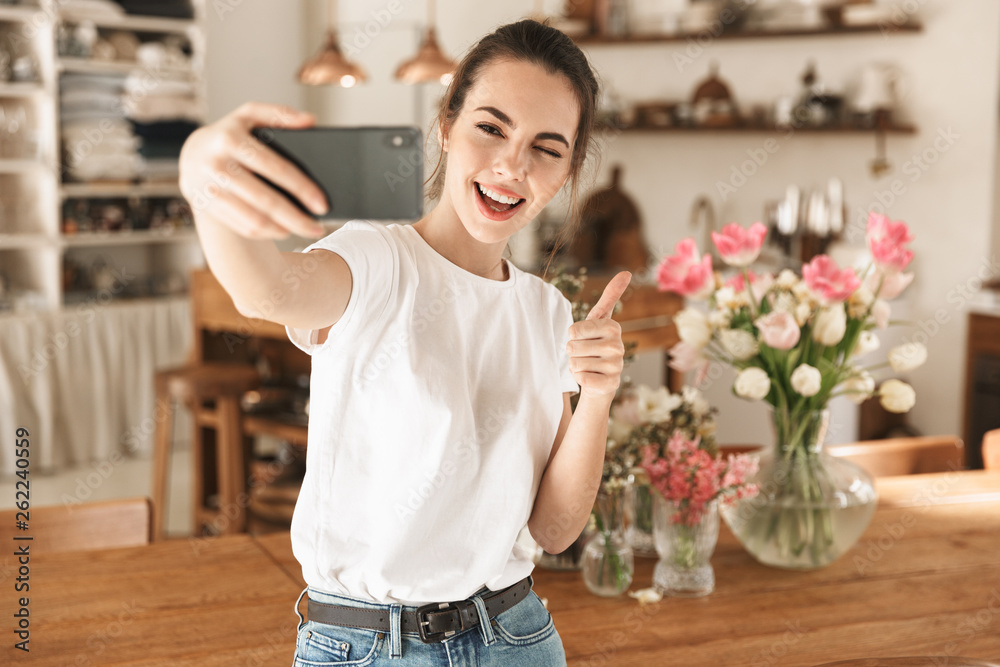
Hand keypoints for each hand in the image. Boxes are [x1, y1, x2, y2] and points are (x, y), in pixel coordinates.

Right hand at [178, 101, 327, 239]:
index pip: (276, 168)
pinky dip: (267, 233)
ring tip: (305, 229)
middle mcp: (217, 165)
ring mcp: (210, 189)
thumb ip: (280, 114)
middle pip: (266, 200)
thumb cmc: (229, 133)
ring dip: (284, 229)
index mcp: (231, 139)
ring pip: (254, 219)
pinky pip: (242, 226)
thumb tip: (311, 120)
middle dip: (297, 218)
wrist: (192, 153)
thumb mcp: (250, 116)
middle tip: (318, 227)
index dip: (302, 188)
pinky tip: (283, 230)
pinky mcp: (207, 207)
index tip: (322, 204)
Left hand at [566, 271, 631, 399]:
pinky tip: (591, 377)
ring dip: (575, 366)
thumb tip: (626, 272)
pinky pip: (581, 378)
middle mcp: (618, 346)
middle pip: (573, 347)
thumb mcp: (598, 320)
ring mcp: (616, 366)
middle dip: (572, 352)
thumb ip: (610, 297)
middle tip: (584, 354)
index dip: (572, 336)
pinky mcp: (610, 384)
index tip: (583, 338)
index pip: (574, 329)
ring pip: (575, 363)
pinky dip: (579, 378)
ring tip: (588, 365)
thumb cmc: (595, 345)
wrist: (599, 379)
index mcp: (613, 327)